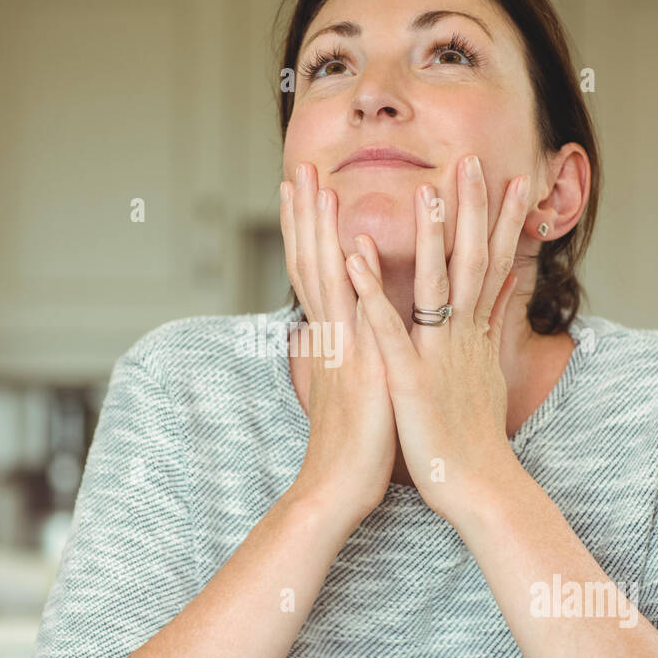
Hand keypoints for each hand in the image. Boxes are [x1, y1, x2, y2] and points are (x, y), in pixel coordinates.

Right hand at [280, 162, 397, 520]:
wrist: (334, 491)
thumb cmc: (351, 448)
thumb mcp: (351, 390)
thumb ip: (348, 354)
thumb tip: (348, 333)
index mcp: (331, 339)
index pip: (315, 272)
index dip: (308, 231)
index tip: (305, 192)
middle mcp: (330, 336)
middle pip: (312, 261)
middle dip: (305, 213)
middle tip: (299, 167)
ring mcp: (340, 348)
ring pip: (324, 276)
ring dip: (318, 228)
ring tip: (314, 184)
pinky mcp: (358, 368)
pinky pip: (353, 316)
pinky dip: (350, 279)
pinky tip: (350, 246)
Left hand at [343, 154, 529, 525]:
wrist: (478, 489)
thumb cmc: (474, 438)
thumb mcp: (486, 375)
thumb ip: (492, 328)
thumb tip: (508, 291)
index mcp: (474, 335)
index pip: (494, 266)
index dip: (504, 222)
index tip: (516, 181)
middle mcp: (461, 337)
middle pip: (472, 261)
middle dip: (474, 210)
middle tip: (474, 161)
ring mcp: (437, 356)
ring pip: (433, 285)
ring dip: (429, 237)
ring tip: (424, 191)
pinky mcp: (411, 379)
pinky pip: (387, 328)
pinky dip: (371, 291)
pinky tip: (353, 257)